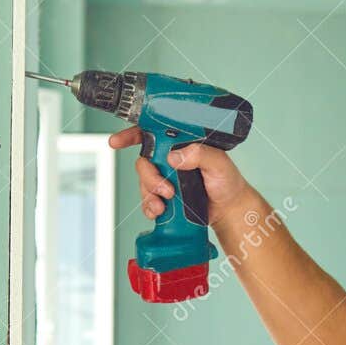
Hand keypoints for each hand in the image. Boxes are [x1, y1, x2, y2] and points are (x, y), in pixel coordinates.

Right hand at [109, 125, 249, 226]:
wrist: (228, 209)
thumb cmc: (227, 181)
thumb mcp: (219, 163)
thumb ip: (201, 155)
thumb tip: (176, 156)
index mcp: (181, 143)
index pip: (152, 132)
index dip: (131, 134)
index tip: (117, 142)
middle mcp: (169, 158)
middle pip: (143, 162)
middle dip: (149, 177)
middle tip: (165, 189)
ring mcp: (165, 178)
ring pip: (144, 183)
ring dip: (150, 194)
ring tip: (165, 204)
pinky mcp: (163, 197)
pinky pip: (147, 201)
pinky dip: (150, 208)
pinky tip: (159, 211)